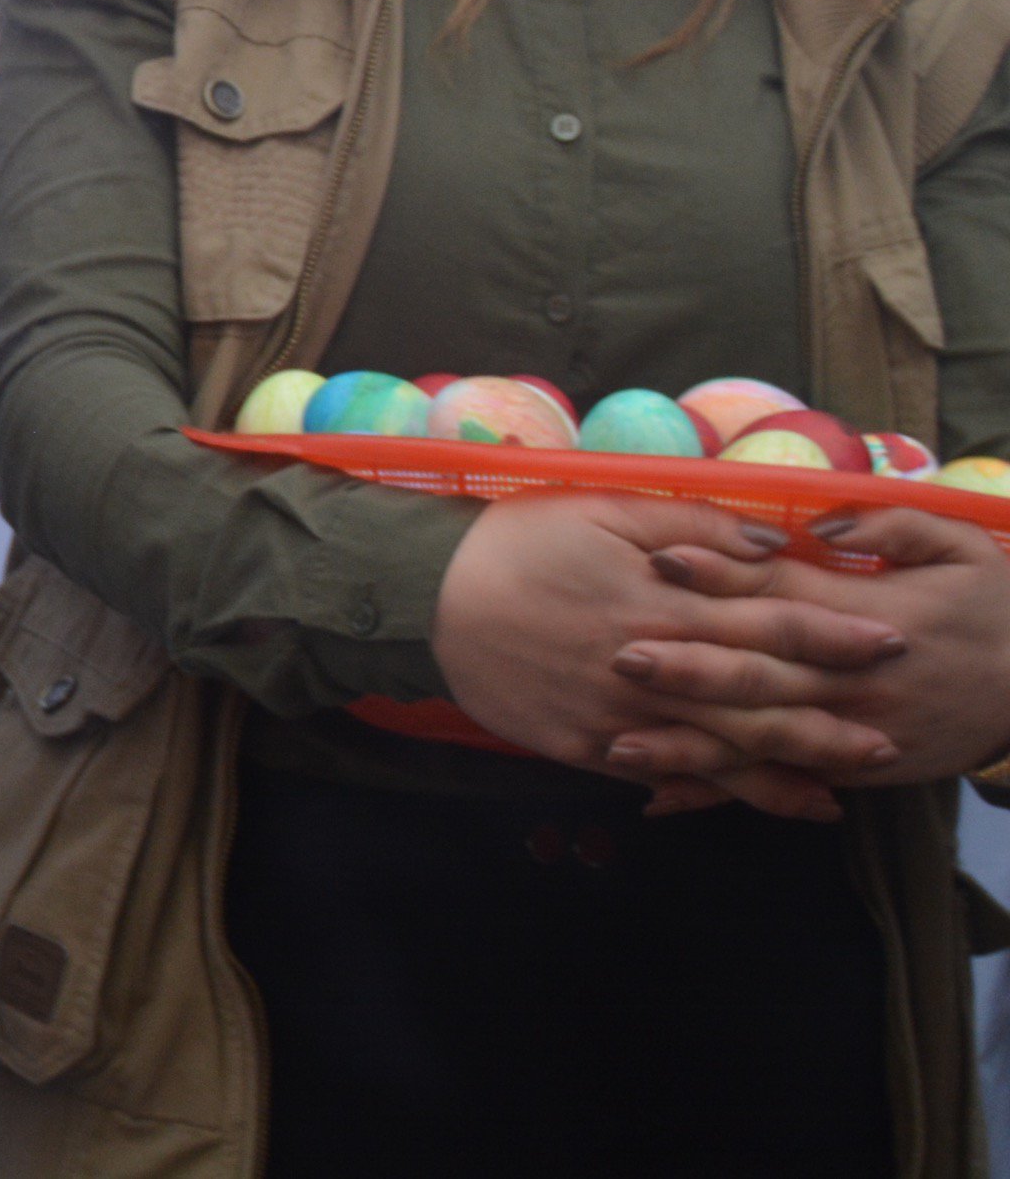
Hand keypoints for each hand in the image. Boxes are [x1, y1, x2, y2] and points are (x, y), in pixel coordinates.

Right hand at [431, 493, 897, 819]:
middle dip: (825, 723)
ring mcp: (617, 717)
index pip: (766, 624)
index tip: (886, 643)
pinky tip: (740, 803)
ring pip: (714, 754)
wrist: (424, 597)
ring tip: (835, 794)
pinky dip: (704, 794)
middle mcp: (649, 669)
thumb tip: (767, 544)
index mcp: (661, 604)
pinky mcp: (582, 746)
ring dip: (780, 776)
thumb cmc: (515, 542)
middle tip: (885, 739)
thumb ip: (688, 525)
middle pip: (755, 703)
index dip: (831, 637)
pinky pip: (656, 776)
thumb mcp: (600, 507)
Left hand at [612, 505, 1009, 788]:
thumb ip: (890, 524)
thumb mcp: (960, 545)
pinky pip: (780, 781)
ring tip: (619, 743)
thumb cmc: (994, 604)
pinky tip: (663, 798)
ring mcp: (854, 728)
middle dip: (689, 664)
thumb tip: (820, 521)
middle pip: (760, 670)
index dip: (720, 574)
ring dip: (689, 742)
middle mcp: (854, 676)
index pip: (781, 592)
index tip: (659, 557)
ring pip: (759, 737)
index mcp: (870, 614)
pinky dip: (722, 793)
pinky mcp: (857, 766)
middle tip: (618, 653)